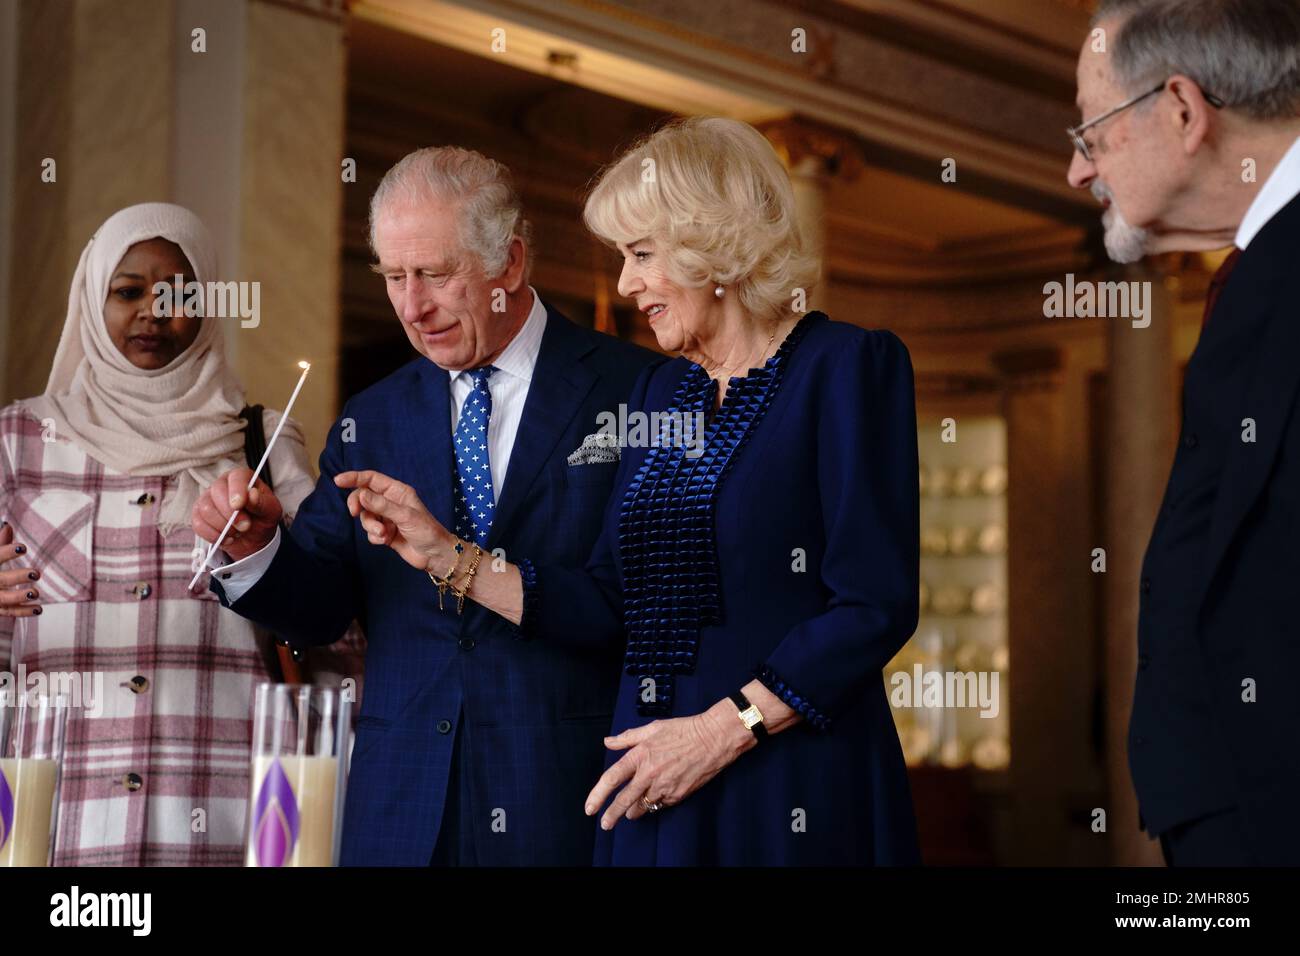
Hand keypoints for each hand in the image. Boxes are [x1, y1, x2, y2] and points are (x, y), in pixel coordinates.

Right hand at [0, 522, 41, 616]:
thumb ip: (0, 543)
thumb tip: (7, 525)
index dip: (7, 551)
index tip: (23, 547)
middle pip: (0, 580)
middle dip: (17, 577)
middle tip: (36, 573)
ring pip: (3, 599)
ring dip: (19, 597)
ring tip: (36, 593)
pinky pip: (9, 612)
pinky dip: (24, 612)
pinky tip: (39, 608)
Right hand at [191, 467, 282, 561]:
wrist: (253, 538)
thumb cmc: (262, 519)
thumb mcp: (271, 511)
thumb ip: (262, 503)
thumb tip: (252, 495)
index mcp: (242, 478)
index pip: (236, 477)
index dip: (236, 491)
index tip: (239, 505)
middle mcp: (223, 484)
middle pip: (217, 492)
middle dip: (231, 514)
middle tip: (245, 526)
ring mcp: (208, 499)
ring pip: (206, 509)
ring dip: (223, 526)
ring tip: (237, 532)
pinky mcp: (198, 514)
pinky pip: (198, 524)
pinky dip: (213, 535)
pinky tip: (226, 538)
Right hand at [333, 470, 455, 570]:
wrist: (434, 556)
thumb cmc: (427, 531)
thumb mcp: (405, 516)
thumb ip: (382, 505)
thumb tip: (361, 495)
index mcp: (397, 492)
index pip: (371, 479)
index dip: (354, 478)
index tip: (338, 481)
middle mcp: (391, 502)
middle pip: (363, 497)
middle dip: (358, 506)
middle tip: (354, 513)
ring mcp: (387, 518)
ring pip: (366, 517)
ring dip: (371, 526)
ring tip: (384, 533)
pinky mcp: (385, 532)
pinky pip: (370, 532)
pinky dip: (375, 537)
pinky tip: (386, 541)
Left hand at [584, 699, 755, 829]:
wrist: (714, 738)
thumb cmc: (684, 729)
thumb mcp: (652, 728)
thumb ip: (627, 738)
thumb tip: (608, 742)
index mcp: (640, 755)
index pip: (612, 779)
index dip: (598, 795)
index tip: (590, 808)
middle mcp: (649, 773)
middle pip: (624, 800)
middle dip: (612, 815)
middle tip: (605, 824)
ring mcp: (664, 786)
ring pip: (643, 806)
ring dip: (634, 810)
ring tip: (630, 813)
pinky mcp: (678, 794)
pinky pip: (661, 804)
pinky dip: (655, 803)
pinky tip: (654, 799)